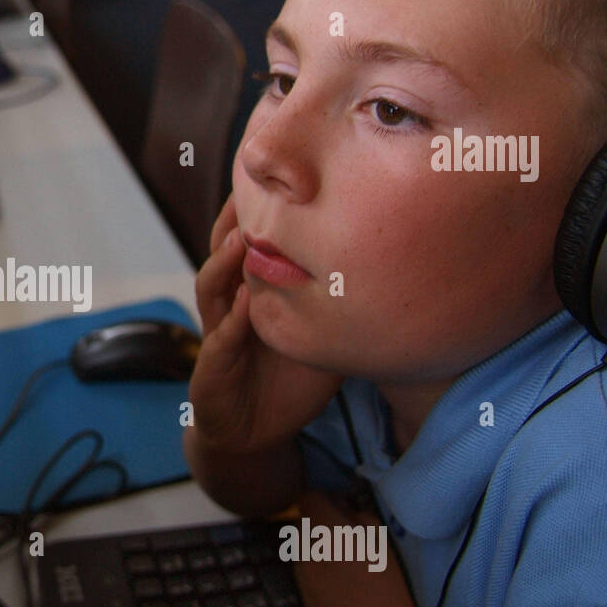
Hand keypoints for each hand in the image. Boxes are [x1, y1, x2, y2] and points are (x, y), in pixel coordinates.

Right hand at [189, 194, 342, 455]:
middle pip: (222, 249)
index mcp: (250, 288)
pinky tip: (247, 304)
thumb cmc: (288, 378)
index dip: (258, 207)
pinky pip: (219, 341)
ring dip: (226, 261)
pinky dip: (233, 323)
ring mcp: (217, 332)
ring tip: (244, 237)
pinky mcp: (211, 368)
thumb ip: (342, 299)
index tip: (281, 175)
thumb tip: (394, 267)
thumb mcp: (321, 331)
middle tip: (252, 188)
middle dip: (232, 219)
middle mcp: (229, 303)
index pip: (249, 238)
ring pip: (212, 286)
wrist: (254, 430)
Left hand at [291, 488, 461, 606]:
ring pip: (304, 553)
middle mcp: (308, 554)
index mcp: (329, 534)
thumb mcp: (387, 542)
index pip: (309, 498)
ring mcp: (304, 582)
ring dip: (321, 552)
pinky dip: (322, 577)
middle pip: (304, 526)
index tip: (344, 508)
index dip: (326, 500)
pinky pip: (308, 579)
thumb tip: (345, 507)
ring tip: (352, 568)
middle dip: (323, 526)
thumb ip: (361, 518)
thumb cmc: (400, 591)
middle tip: (352, 538)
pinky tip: (348, 592)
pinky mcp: (307, 606)